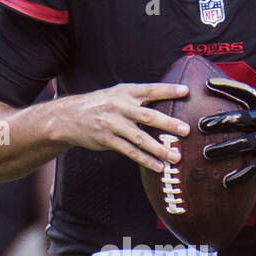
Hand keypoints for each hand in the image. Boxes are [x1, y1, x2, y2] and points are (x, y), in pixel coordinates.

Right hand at [55, 83, 189, 172]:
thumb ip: (139, 98)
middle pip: (148, 116)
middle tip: (185, 130)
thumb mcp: (118, 94)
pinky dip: (145, 160)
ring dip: (159, 148)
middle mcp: (120, 107)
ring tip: (174, 156)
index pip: (150, 90)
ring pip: (140, 138)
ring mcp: (113, 124)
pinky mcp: (107, 140)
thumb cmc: (101, 105)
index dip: (168, 90)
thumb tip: (166, 101)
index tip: (185, 92)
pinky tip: (157, 166)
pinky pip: (130, 152)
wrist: (70, 117)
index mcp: (126, 92)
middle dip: (168, 123)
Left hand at [199, 76, 255, 187]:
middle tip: (200, 124)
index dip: (227, 86)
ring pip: (244, 143)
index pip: (245, 92)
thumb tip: (214, 86)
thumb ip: (247, 100)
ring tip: (206, 153)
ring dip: (224, 148)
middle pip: (241, 119)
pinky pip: (254, 167)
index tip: (208, 83)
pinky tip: (225, 181)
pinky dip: (240, 176)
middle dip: (220, 121)